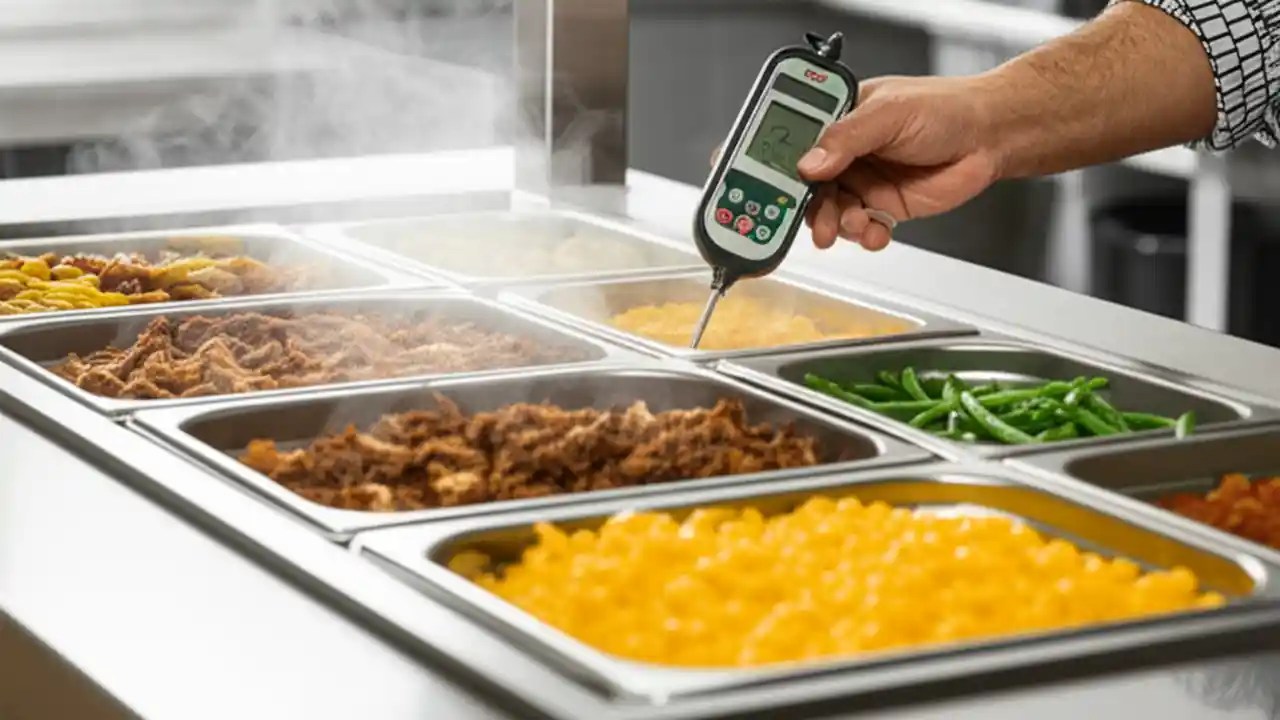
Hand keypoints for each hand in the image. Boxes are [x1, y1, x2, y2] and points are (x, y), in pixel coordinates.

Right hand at [798, 75, 1001, 250]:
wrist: (991, 137)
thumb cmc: (946, 109)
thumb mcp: (889, 113)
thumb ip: (846, 138)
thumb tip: (809, 163)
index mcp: (840, 118)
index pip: (798, 143)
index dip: (783, 166)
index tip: (777, 187)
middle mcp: (847, 152)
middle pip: (809, 185)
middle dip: (808, 207)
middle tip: (814, 221)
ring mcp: (864, 180)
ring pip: (832, 211)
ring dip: (837, 224)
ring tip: (853, 224)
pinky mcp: (884, 206)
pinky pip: (861, 227)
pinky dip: (864, 235)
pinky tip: (875, 232)